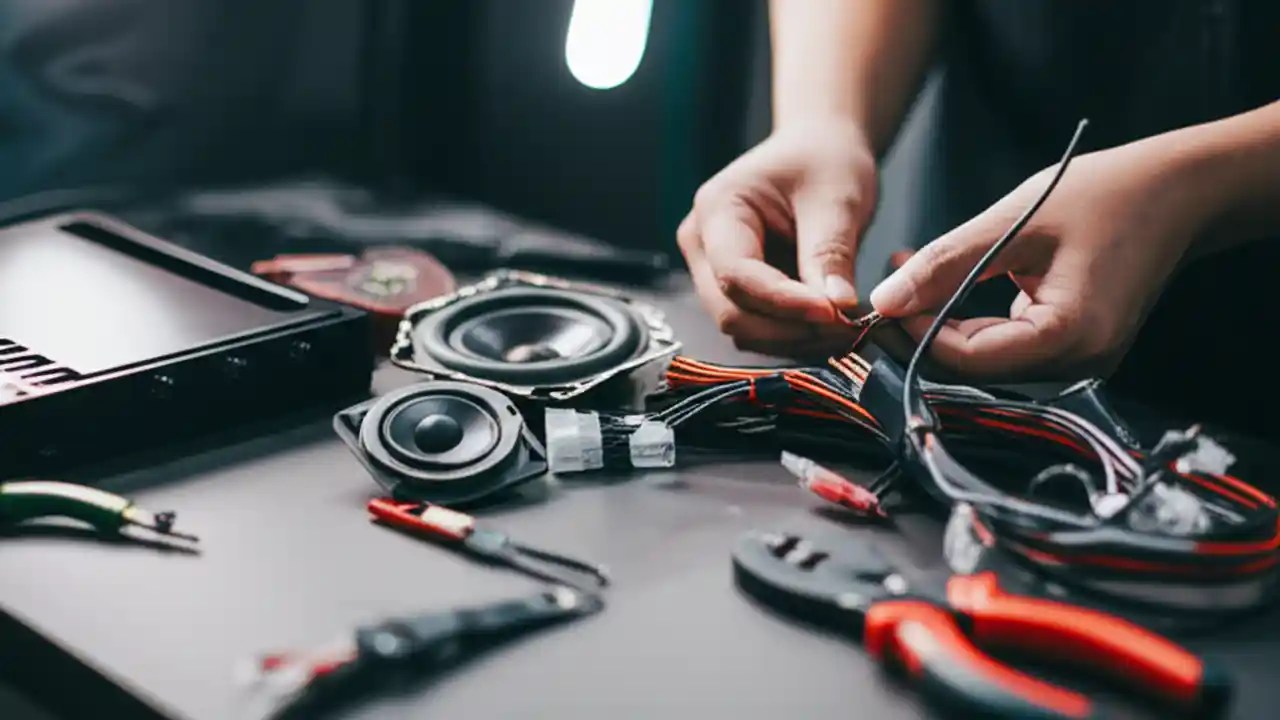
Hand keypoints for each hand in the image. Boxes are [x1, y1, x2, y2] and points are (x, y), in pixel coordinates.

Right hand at [678, 120, 877, 355]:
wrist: (820, 151)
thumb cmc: (825, 161)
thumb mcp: (837, 198)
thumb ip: (830, 252)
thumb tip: (838, 307)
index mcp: (717, 209)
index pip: (736, 273)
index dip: (784, 302)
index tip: (835, 313)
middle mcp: (702, 244)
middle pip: (730, 310)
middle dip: (788, 328)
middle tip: (846, 329)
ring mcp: (712, 270)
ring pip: (742, 327)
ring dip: (791, 338)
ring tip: (843, 327)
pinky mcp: (734, 290)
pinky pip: (756, 326)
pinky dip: (791, 334)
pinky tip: (827, 324)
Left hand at [870, 140, 1209, 379]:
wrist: (1176, 193)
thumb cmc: (1105, 197)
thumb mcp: (1014, 223)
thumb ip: (947, 264)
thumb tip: (884, 301)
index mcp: (1070, 338)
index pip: (967, 360)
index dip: (917, 335)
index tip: (883, 301)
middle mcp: (1077, 364)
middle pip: (973, 368)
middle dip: (922, 331)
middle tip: (884, 292)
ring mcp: (1077, 361)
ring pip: (983, 359)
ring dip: (939, 323)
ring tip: (907, 275)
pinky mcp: (1071, 347)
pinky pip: (1003, 345)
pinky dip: (966, 318)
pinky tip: (942, 283)